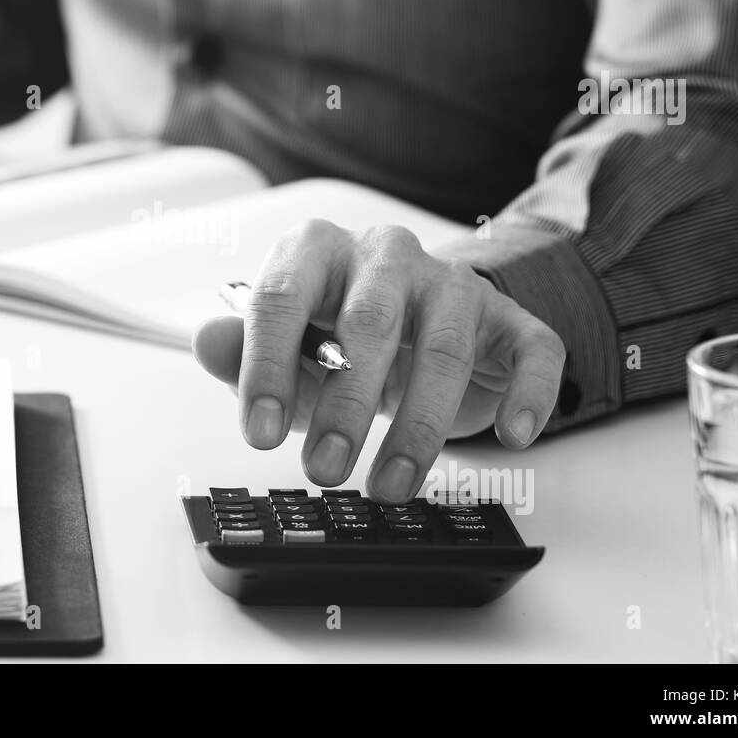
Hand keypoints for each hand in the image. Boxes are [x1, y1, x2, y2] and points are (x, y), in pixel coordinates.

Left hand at [192, 221, 565, 501]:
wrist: (417, 326)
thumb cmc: (338, 340)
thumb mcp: (285, 349)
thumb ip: (243, 352)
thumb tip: (205, 342)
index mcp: (317, 251)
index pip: (283, 298)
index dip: (267, 367)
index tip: (256, 434)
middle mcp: (385, 254)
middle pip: (368, 322)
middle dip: (345, 405)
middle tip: (323, 470)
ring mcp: (452, 282)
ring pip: (446, 347)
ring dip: (419, 426)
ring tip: (390, 486)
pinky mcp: (509, 317)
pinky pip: (532, 348)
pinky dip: (526, 394)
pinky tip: (513, 436)